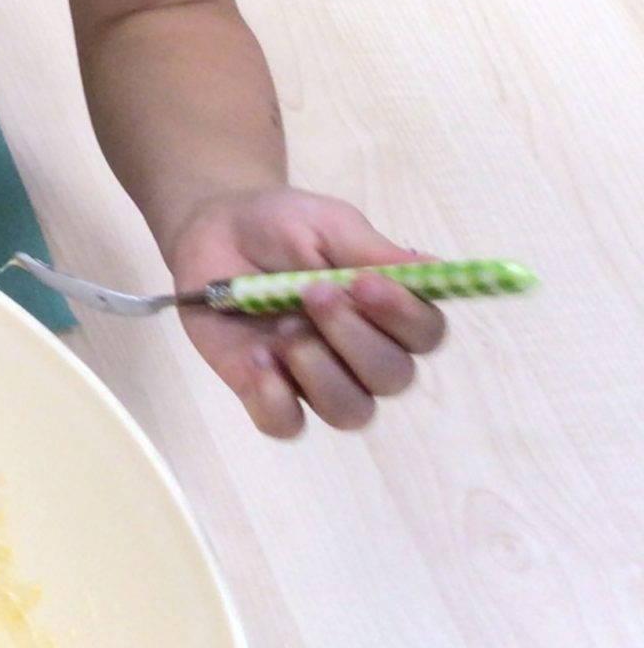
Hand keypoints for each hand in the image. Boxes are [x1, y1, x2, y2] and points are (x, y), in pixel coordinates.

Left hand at [163, 187, 447, 438]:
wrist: (210, 231)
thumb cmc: (278, 225)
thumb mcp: (326, 223)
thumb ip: (374, 251)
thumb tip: (437, 270)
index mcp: (386, 311)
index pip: (425, 334)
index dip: (403, 316)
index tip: (365, 284)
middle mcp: (362, 355)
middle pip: (393, 377)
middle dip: (353, 336)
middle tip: (312, 293)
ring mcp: (315, 379)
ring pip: (350, 411)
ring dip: (319, 370)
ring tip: (281, 329)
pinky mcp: (268, 393)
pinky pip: (287, 425)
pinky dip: (275, 399)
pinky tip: (258, 360)